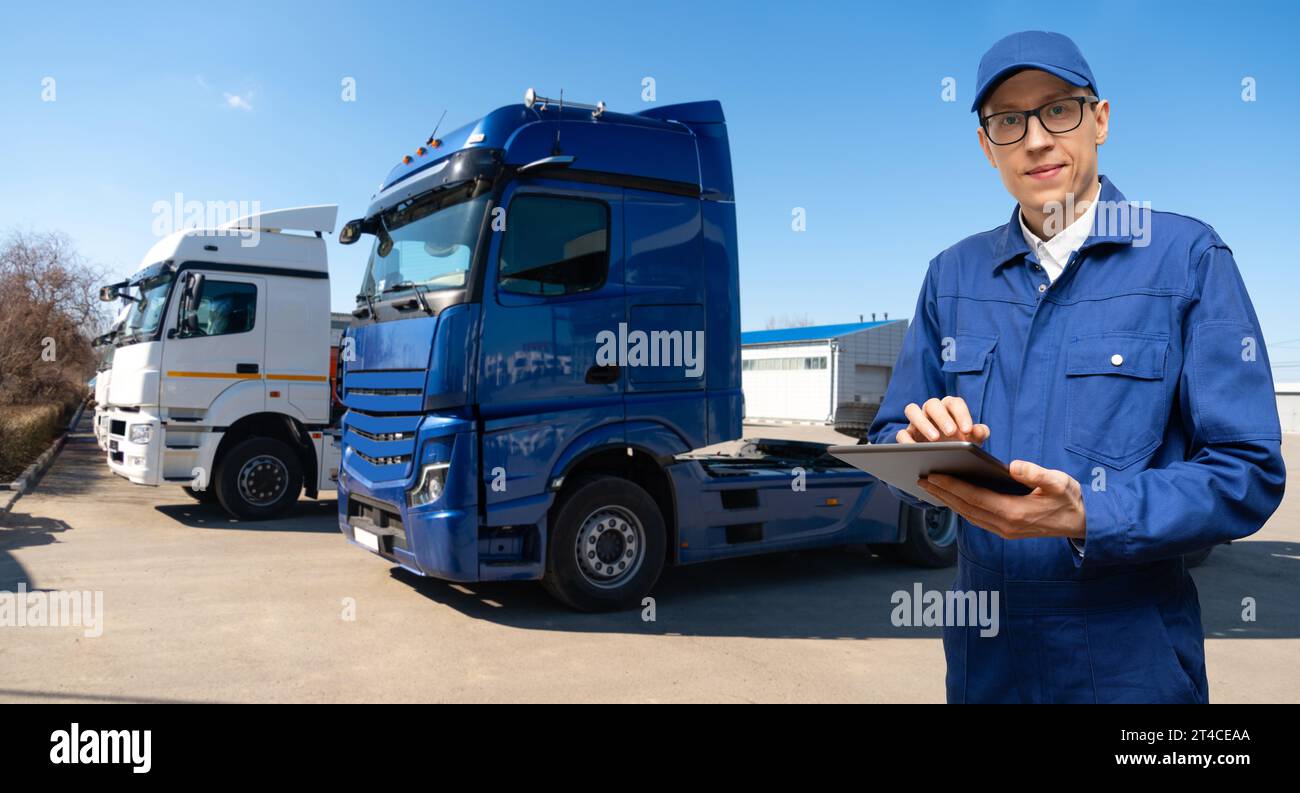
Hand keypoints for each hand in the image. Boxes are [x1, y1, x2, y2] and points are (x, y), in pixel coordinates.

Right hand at [896, 396, 989, 444]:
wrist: (946, 457)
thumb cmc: (961, 444)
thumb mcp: (973, 441)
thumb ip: (979, 434)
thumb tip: (979, 430)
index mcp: (949, 408)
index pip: (954, 403)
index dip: (961, 414)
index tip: (968, 430)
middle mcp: (931, 411)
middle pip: (932, 404)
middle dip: (942, 417)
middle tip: (951, 433)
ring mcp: (916, 421)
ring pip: (912, 410)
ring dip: (922, 422)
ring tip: (935, 439)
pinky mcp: (907, 435)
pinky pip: (901, 432)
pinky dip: (906, 439)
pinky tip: (917, 450)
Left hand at [917, 459, 1085, 539]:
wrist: (1082, 523)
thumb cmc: (1070, 499)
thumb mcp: (1060, 482)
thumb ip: (1037, 474)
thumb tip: (1014, 466)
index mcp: (1014, 513)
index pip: (975, 498)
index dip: (952, 486)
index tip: (933, 475)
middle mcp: (1005, 525)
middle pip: (965, 508)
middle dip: (942, 493)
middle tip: (921, 478)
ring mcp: (1004, 531)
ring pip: (968, 515)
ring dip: (948, 501)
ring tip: (930, 486)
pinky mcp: (1006, 530)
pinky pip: (976, 518)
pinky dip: (961, 507)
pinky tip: (951, 497)